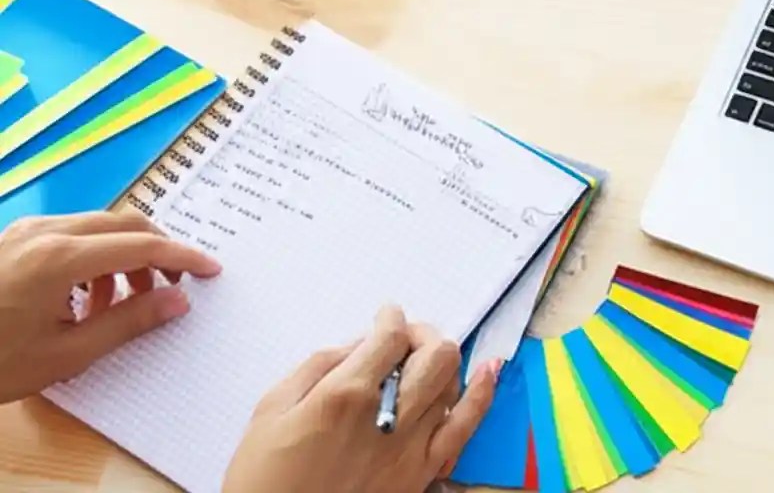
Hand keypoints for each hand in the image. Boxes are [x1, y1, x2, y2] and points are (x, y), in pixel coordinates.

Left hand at [0, 212, 222, 403]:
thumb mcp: (65, 354)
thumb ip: (128, 322)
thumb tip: (177, 300)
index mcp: (61, 257)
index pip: (141, 245)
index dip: (182, 258)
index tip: (211, 271)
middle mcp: (45, 232)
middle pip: (124, 224)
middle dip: (156, 253)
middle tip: (171, 288)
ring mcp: (24, 232)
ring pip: (97, 227)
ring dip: (123, 258)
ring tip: (117, 307)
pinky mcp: (11, 239)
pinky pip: (69, 235)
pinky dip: (93, 259)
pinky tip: (83, 300)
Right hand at [223, 306, 498, 492]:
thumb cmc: (265, 478)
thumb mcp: (272, 409)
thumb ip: (319, 366)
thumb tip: (357, 344)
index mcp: (345, 397)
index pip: (390, 336)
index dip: (391, 318)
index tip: (386, 317)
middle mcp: (387, 418)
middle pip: (434, 354)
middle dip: (422, 334)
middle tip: (405, 338)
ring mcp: (410, 448)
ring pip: (452, 382)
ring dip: (441, 362)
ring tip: (424, 360)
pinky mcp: (423, 472)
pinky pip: (467, 426)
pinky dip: (481, 394)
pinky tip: (487, 371)